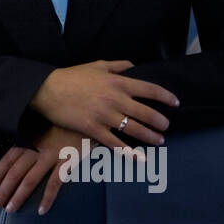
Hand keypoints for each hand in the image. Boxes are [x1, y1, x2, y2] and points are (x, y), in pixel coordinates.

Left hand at [0, 126, 86, 215]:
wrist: (89, 118)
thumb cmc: (66, 125)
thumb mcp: (45, 129)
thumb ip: (33, 141)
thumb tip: (21, 159)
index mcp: (30, 139)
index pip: (8, 158)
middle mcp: (37, 147)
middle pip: (15, 171)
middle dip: (4, 189)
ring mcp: (52, 154)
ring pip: (30, 178)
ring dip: (19, 195)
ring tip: (11, 209)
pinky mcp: (67, 160)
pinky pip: (55, 182)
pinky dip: (47, 197)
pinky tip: (42, 210)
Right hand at [30, 60, 178, 149]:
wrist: (48, 90)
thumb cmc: (72, 76)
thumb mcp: (97, 65)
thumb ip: (118, 65)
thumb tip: (134, 67)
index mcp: (118, 82)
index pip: (150, 90)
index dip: (166, 97)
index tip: (175, 103)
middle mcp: (116, 100)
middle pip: (147, 113)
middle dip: (160, 122)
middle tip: (165, 126)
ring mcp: (105, 116)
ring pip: (135, 130)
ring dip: (151, 137)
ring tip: (159, 140)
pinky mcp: (94, 130)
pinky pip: (115, 144)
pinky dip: (129, 153)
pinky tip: (139, 158)